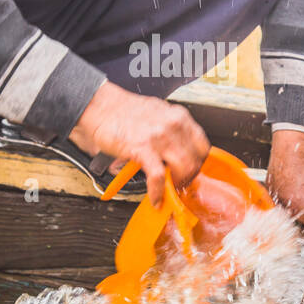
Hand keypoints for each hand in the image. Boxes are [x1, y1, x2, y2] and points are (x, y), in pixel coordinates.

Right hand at [70, 81, 209, 205]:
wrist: (101, 106)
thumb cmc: (125, 110)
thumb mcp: (158, 113)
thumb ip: (171, 131)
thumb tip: (177, 150)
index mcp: (179, 116)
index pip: (203, 146)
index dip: (198, 162)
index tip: (191, 169)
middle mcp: (173, 125)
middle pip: (196, 160)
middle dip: (189, 177)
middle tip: (178, 183)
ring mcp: (160, 137)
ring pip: (183, 169)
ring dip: (176, 185)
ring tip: (168, 190)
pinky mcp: (142, 148)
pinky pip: (158, 177)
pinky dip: (157, 192)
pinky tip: (155, 198)